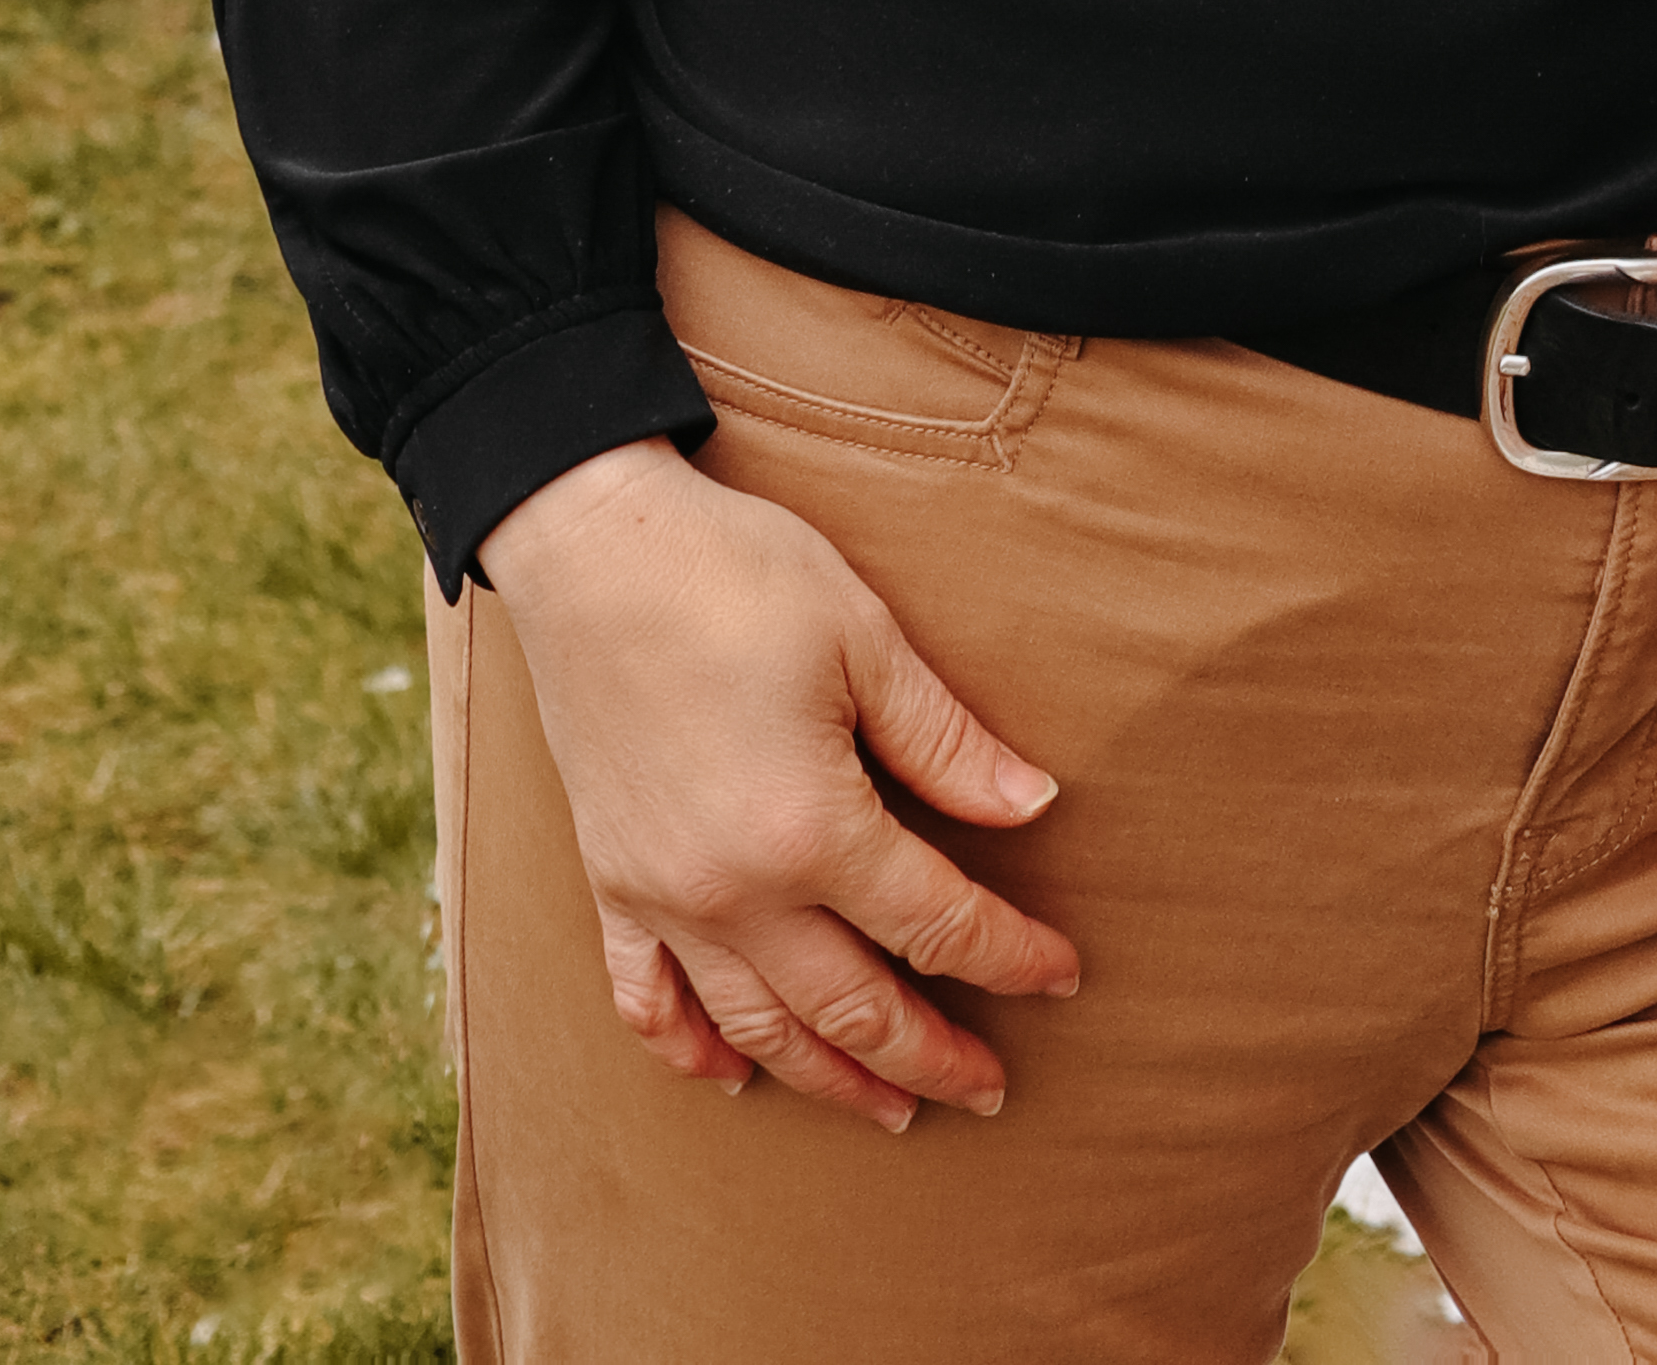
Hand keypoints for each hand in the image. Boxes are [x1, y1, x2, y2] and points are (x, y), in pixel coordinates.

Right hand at [475, 437, 1080, 1127]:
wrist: (593, 549)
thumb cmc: (737, 576)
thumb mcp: (864, 639)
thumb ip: (946, 741)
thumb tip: (1034, 806)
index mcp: (809, 828)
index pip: (934, 923)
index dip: (1009, 956)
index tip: (1063, 977)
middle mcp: (733, 891)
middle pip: (850, 1007)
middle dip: (929, 1055)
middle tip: (988, 1090)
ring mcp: (663, 896)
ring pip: (757, 1027)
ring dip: (828, 1079)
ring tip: (890, 1108)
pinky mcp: (611, 881)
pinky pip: (646, 1000)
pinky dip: (690, 1051)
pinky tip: (730, 1078)